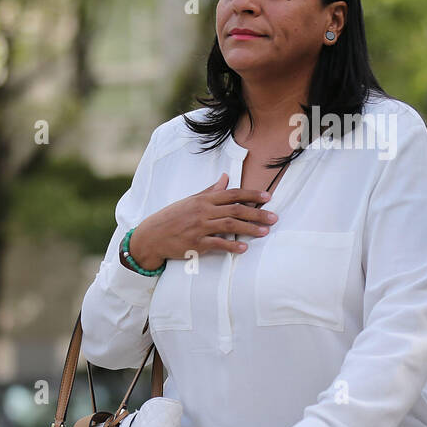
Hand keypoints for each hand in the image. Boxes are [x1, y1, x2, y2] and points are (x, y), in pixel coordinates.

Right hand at [127, 173, 277, 268]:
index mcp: (203, 199)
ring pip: (229, 225)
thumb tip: (225, 178)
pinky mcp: (196, 243)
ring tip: (265, 232)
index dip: (251, 195)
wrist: (152, 235)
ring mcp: (199, 227)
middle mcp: (203, 211)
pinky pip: (217, 243)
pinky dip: (232, 245)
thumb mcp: (191, 200)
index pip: (232, 194)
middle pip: (235, 209)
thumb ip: (211, 191)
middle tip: (274, 217)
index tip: (267, 197)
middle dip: (257, 213)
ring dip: (249, 229)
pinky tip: (244, 248)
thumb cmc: (173, 217)